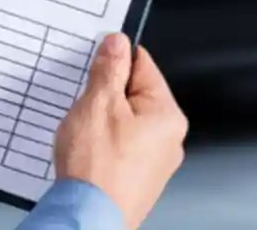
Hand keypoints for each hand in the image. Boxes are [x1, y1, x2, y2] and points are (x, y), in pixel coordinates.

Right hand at [54, 33, 187, 229]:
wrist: (89, 220)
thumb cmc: (97, 171)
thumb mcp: (97, 104)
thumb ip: (109, 69)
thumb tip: (117, 44)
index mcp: (167, 115)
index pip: (144, 65)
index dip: (115, 61)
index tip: (97, 64)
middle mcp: (170, 139)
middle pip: (135, 94)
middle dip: (107, 96)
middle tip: (87, 108)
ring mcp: (156, 162)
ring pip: (127, 122)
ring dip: (104, 122)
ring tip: (87, 136)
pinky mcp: (140, 179)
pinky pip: (123, 148)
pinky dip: (105, 146)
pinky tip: (90, 155)